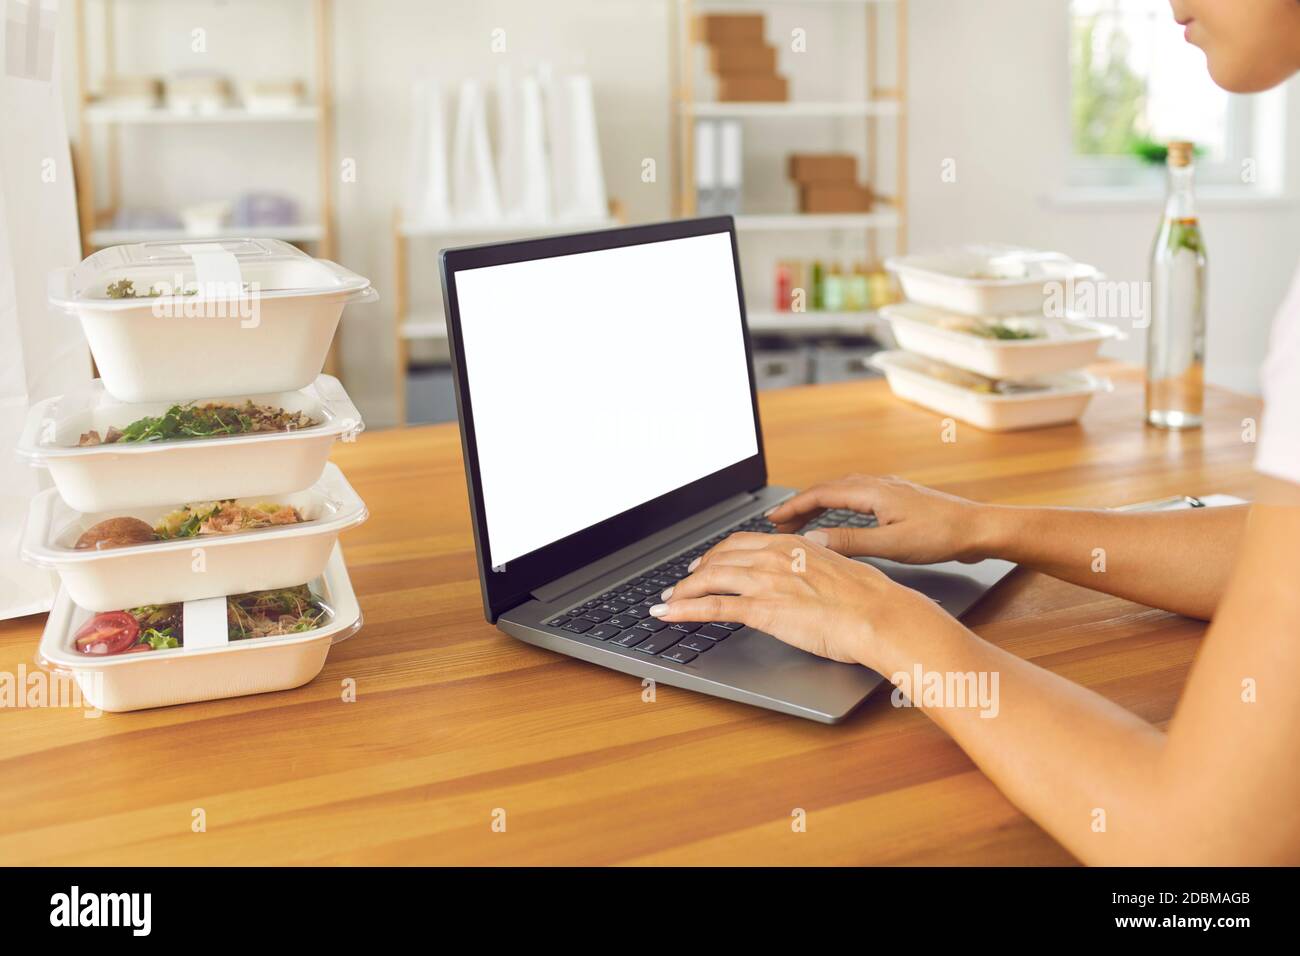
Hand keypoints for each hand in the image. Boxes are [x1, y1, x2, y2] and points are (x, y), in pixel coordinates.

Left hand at [649, 532, 966, 670]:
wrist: (880, 615)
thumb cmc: (871, 598)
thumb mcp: (840, 569)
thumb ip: (819, 566)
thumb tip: (816, 570)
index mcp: (792, 546)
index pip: (742, 543)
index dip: (719, 553)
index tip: (707, 561)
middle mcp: (773, 557)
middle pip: (719, 558)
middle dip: (695, 571)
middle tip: (681, 582)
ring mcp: (765, 582)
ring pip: (709, 580)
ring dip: (681, 591)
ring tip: (666, 600)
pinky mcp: (762, 609)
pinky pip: (713, 608)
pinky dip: (684, 609)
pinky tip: (667, 614)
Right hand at [765, 474, 997, 564]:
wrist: (978, 528)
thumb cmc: (941, 536)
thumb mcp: (892, 545)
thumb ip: (852, 542)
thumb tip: (815, 541)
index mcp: (872, 491)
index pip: (820, 494)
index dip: (792, 506)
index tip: (771, 518)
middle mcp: (877, 484)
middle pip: (826, 490)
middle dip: (798, 506)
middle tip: (776, 524)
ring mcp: (887, 488)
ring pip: (840, 491)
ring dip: (815, 504)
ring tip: (799, 522)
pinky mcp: (896, 496)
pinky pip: (854, 494)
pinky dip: (835, 505)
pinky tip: (836, 517)